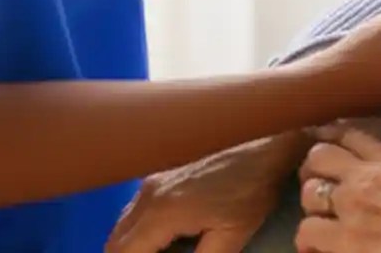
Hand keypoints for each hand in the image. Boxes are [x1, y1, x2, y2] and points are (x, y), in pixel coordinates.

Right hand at [105, 134, 305, 252]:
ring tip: (165, 250)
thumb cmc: (252, 187)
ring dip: (135, 243)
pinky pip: (136, 206)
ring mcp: (152, 178)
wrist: (263, 139)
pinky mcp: (160, 170)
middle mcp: (148, 194)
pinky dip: (142, 226)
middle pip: (116, 241)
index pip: (124, 252)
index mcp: (162, 213)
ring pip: (124, 222)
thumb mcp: (232, 235)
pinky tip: (167, 233)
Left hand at [295, 128, 380, 252]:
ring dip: (312, 206)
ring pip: (307, 194)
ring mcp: (348, 211)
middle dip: (314, 166)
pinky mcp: (340, 241)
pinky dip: (309, 240)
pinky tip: (316, 246)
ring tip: (319, 217)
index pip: (350, 136)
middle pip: (319, 157)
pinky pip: (306, 231)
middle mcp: (362, 181)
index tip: (324, 140)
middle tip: (316, 180)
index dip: (332, 135)